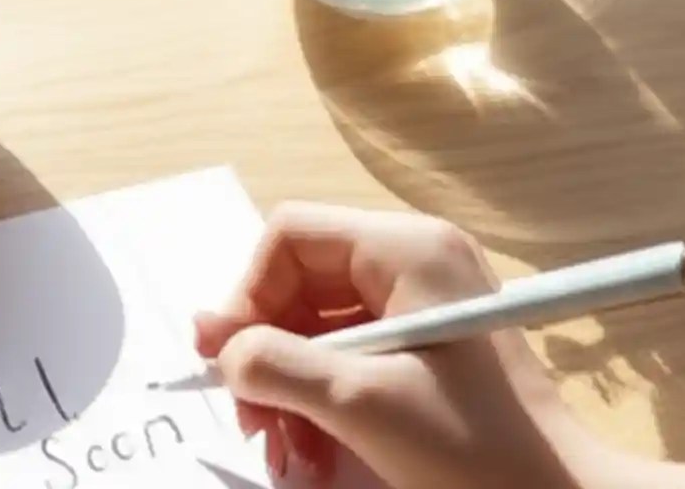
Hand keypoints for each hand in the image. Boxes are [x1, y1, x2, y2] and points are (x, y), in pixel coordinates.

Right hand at [194, 203, 603, 488]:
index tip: (230, 362)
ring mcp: (419, 298)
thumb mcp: (358, 402)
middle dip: (265, 352)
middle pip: (298, 280)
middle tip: (252, 419)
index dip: (248, 294)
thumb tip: (214, 341)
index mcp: (405, 248)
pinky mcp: (422, 339)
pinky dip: (318, 396)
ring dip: (285, 384)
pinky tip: (313, 447)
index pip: (290, 236)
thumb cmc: (471, 446)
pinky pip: (345, 351)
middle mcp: (411, 257)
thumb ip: (274, 363)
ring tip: (283, 447)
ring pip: (315, 321)